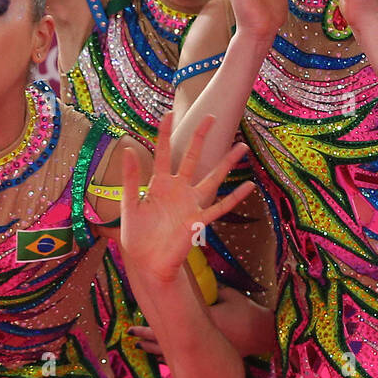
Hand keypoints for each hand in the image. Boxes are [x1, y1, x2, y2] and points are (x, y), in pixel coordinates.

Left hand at [120, 113, 254, 287]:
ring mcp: (191, 203)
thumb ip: (130, 180)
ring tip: (241, 147)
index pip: (163, 153)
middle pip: (192, 157)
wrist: (147, 263)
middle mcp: (178, 189)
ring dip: (227, 163)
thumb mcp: (129, 206)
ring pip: (213, 178)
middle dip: (201, 137)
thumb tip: (128, 151)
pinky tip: (249, 186)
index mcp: (159, 184)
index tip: (169, 114)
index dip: (165, 134)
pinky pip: (220, 206)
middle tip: (211, 117)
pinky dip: (235, 197)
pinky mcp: (199, 219)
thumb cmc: (137, 237)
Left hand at [128, 287, 272, 359]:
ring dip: (153, 347)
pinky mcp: (207, 354)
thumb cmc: (246, 313)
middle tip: (130, 332)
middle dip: (145, 336)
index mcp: (198, 322)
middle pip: (163, 340)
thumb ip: (213, 288)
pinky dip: (168, 355)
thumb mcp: (229, 295)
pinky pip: (182, 358)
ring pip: (170, 351)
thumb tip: (196, 280)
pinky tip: (160, 354)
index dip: (149, 324)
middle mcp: (195, 338)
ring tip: (138, 345)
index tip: (134, 321)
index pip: (168, 323)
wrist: (262, 333)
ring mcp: (201, 349)